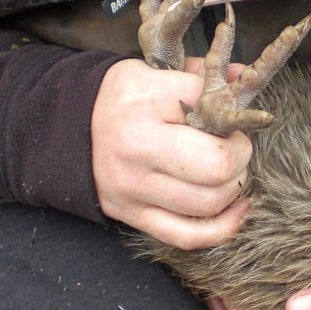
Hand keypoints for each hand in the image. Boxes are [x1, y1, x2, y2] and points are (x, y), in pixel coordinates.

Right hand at [91, 57, 251, 249]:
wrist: (67, 128)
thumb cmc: (122, 99)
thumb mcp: (156, 74)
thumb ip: (203, 77)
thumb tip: (243, 79)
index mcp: (146, 101)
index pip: (212, 108)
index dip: (233, 115)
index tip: (230, 119)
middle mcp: (138, 147)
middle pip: (217, 165)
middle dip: (240, 156)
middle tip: (234, 146)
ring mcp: (134, 187)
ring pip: (208, 203)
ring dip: (233, 188)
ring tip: (228, 172)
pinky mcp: (132, 215)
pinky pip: (188, 235)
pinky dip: (222, 228)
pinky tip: (237, 210)